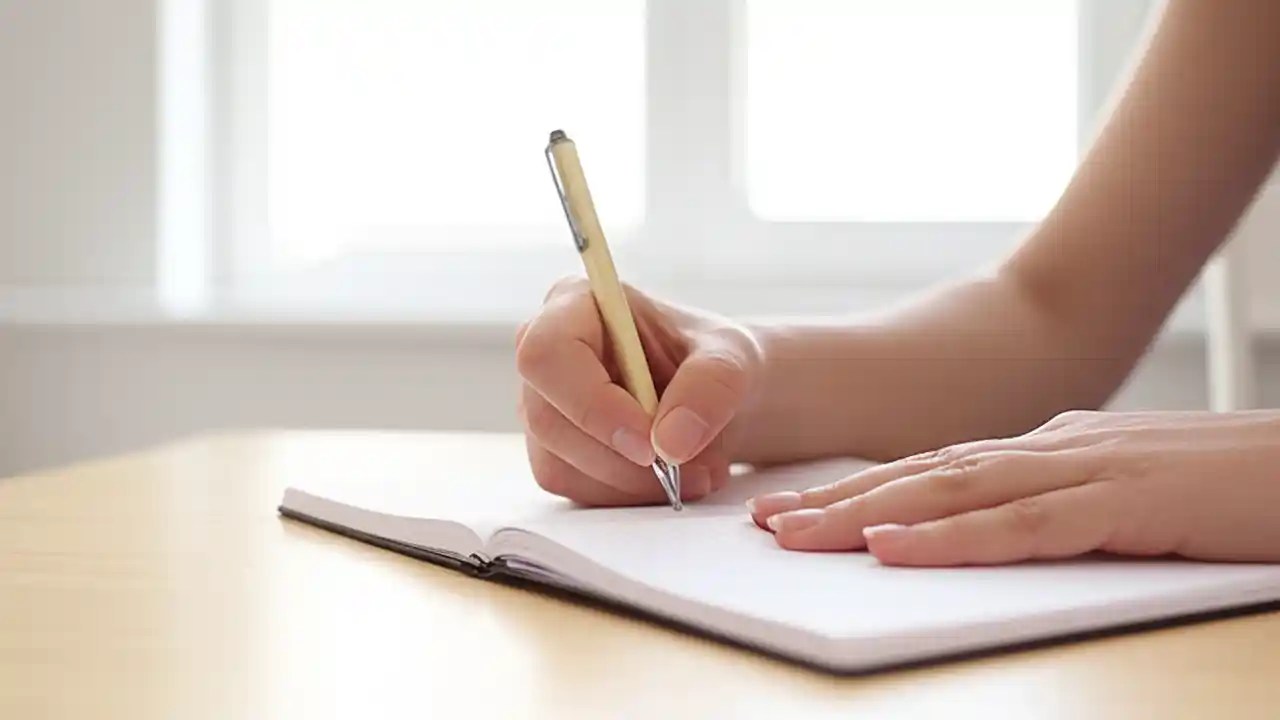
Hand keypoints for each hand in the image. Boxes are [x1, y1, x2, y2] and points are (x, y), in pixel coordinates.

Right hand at [516, 278, 762, 504]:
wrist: (715, 396)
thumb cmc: (712, 358)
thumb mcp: (731, 356)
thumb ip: (710, 385)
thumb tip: (670, 442)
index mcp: (575, 304)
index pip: (547, 354)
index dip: (591, 403)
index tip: (650, 442)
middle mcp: (547, 353)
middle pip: (547, 418)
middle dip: (620, 458)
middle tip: (685, 467)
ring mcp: (544, 405)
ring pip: (558, 463)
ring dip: (632, 483)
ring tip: (696, 473)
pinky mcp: (554, 450)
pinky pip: (574, 489)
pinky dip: (628, 495)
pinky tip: (670, 481)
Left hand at [748, 410, 1279, 565]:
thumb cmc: (1221, 484)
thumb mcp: (1117, 490)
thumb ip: (1053, 498)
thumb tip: (989, 517)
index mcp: (1046, 447)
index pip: (933, 467)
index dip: (858, 489)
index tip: (795, 510)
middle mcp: (1050, 448)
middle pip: (923, 474)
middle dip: (838, 500)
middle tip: (764, 522)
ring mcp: (1084, 470)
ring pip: (952, 492)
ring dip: (869, 515)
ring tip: (797, 536)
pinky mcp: (1123, 503)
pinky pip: (1021, 525)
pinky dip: (952, 538)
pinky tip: (897, 549)